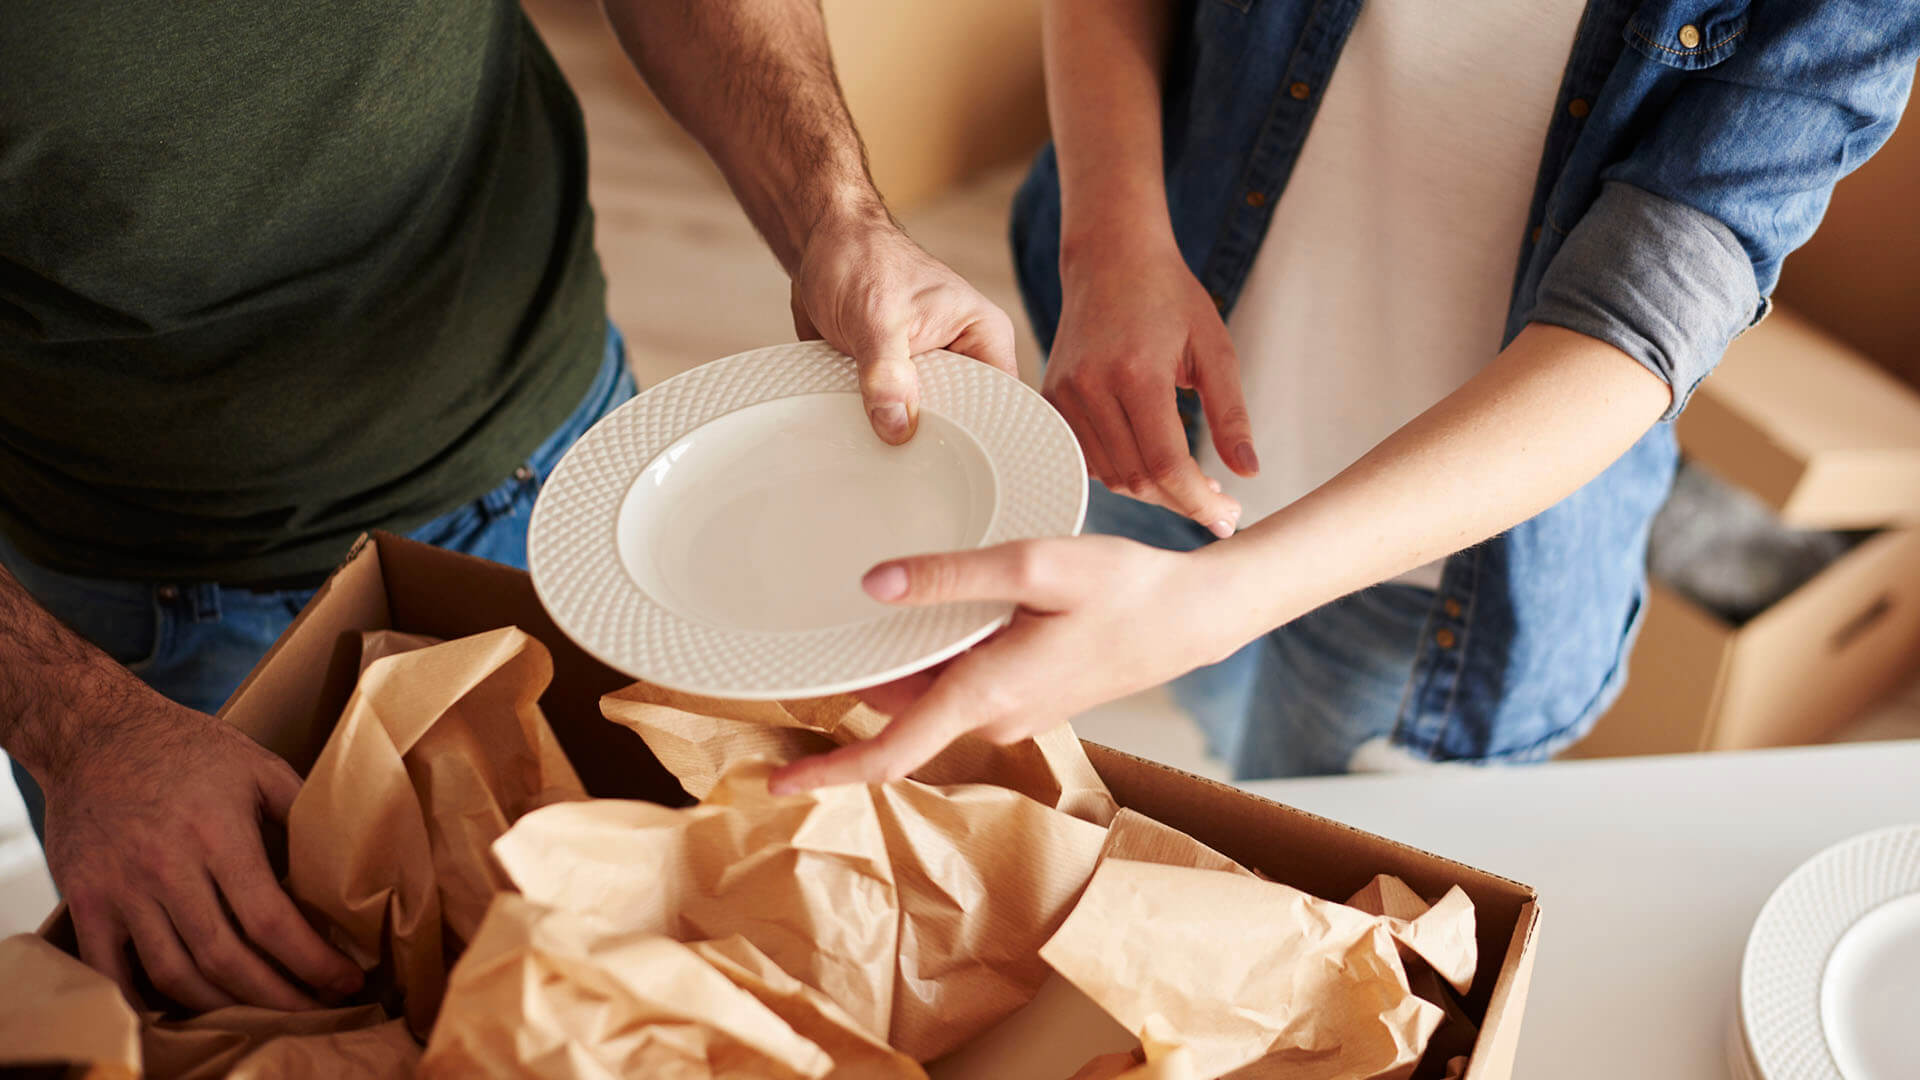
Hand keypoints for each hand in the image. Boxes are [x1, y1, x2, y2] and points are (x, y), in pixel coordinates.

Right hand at [41, 691, 362, 1010]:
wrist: (97, 734)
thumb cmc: (189, 749)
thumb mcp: (259, 766)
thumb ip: (302, 812)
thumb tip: (351, 859)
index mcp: (218, 835)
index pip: (271, 920)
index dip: (312, 961)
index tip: (346, 980)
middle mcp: (167, 868)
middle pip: (227, 959)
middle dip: (280, 996)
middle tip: (317, 1010)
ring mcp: (122, 890)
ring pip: (175, 974)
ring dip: (225, 1006)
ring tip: (265, 1013)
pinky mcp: (87, 902)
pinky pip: (112, 970)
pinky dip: (146, 999)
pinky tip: (185, 1010)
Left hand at [768, 536, 1245, 791]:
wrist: (1193, 616)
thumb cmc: (1125, 588)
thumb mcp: (1036, 566)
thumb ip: (951, 577)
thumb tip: (872, 585)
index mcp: (986, 693)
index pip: (890, 753)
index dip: (829, 770)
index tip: (776, 780)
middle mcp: (994, 717)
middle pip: (899, 713)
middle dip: (857, 686)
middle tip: (813, 635)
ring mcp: (1013, 712)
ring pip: (930, 696)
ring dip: (901, 666)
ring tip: (876, 608)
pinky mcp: (1028, 697)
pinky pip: (961, 685)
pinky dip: (936, 659)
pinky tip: (940, 610)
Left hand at [791, 211, 1017, 443]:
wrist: (820, 246)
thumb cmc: (861, 259)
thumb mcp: (876, 316)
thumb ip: (887, 373)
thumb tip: (896, 427)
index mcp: (983, 336)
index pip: (1002, 401)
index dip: (985, 433)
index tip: (961, 461)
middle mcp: (961, 358)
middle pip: (964, 422)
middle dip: (935, 440)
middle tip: (914, 464)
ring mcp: (926, 375)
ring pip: (923, 426)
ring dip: (897, 436)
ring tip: (882, 452)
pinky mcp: (894, 385)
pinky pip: (889, 421)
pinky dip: (872, 427)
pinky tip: (860, 436)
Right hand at [1047, 230, 1257, 535]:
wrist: (1111, 257)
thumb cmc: (1170, 297)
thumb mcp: (1215, 348)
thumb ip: (1231, 413)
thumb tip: (1249, 473)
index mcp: (1136, 373)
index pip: (1166, 464)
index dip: (1198, 501)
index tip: (1228, 518)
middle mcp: (1091, 387)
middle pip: (1136, 478)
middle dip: (1180, 500)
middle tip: (1218, 503)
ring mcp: (1064, 394)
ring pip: (1109, 475)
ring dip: (1151, 490)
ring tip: (1190, 483)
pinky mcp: (1050, 399)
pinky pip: (1086, 458)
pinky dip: (1120, 471)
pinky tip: (1151, 462)